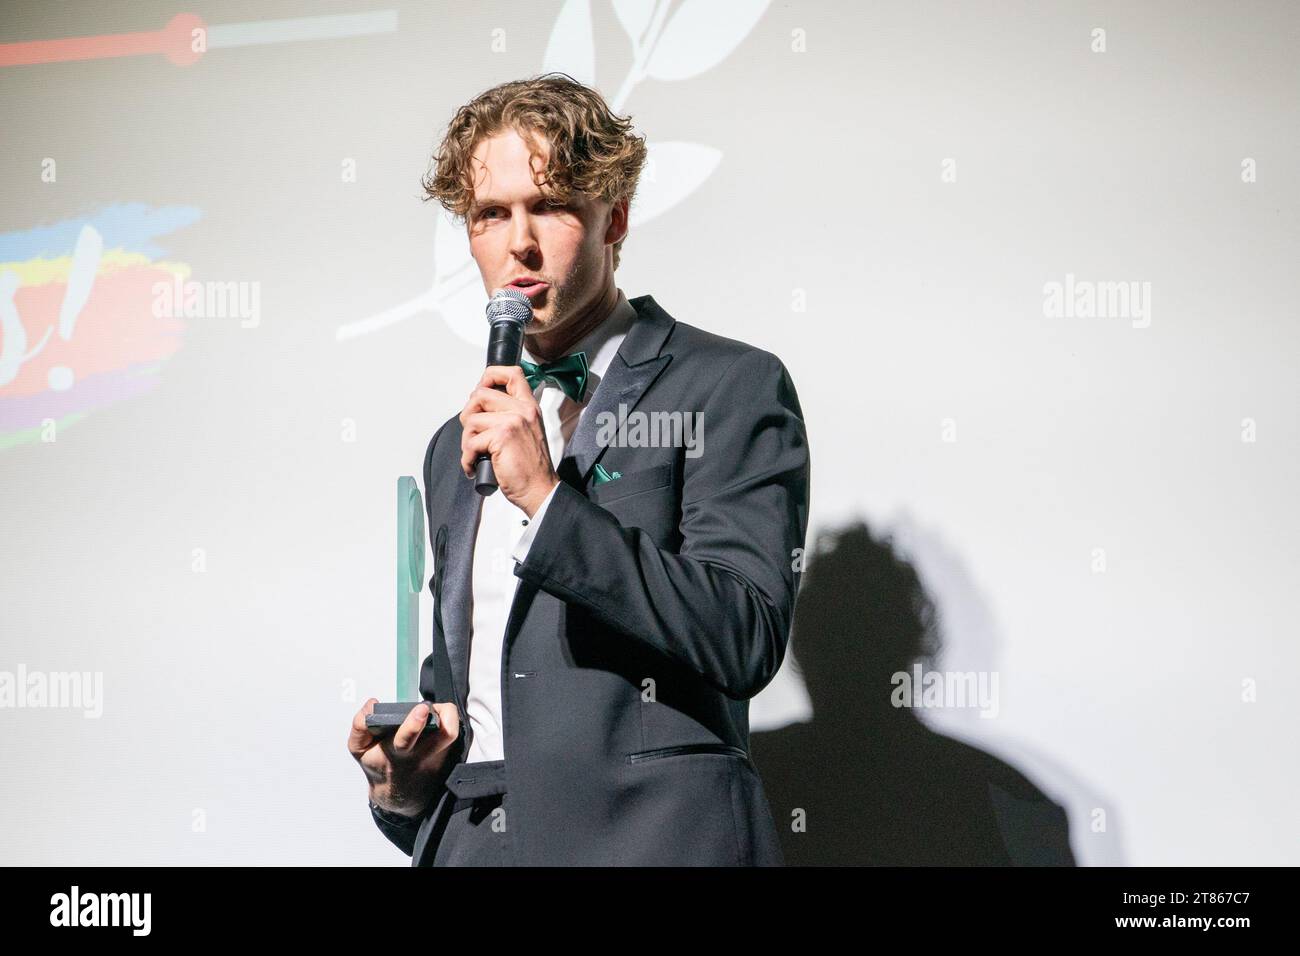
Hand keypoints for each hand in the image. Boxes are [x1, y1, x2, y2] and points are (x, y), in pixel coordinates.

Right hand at [348, 698, 460, 817]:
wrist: (396, 792)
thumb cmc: (379, 764)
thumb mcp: (359, 749)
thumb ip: (360, 725)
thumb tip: (372, 704)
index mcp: (397, 754)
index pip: (406, 740)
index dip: (414, 724)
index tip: (420, 709)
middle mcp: (422, 755)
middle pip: (444, 735)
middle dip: (445, 716)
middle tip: (430, 706)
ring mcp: (438, 755)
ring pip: (453, 731)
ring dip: (447, 715)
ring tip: (433, 710)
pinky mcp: (448, 754)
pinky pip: (452, 732)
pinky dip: (447, 720)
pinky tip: (434, 719)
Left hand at [460, 364, 559, 516]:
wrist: (540, 490)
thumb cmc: (531, 467)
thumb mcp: (527, 432)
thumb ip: (510, 415)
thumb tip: (479, 407)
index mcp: (529, 407)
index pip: (512, 373)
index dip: (489, 376)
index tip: (481, 391)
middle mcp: (522, 410)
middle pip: (479, 394)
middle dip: (468, 415)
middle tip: (474, 435)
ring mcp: (513, 422)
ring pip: (471, 419)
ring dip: (467, 440)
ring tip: (476, 454)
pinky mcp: (501, 437)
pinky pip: (470, 442)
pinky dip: (467, 458)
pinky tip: (475, 466)